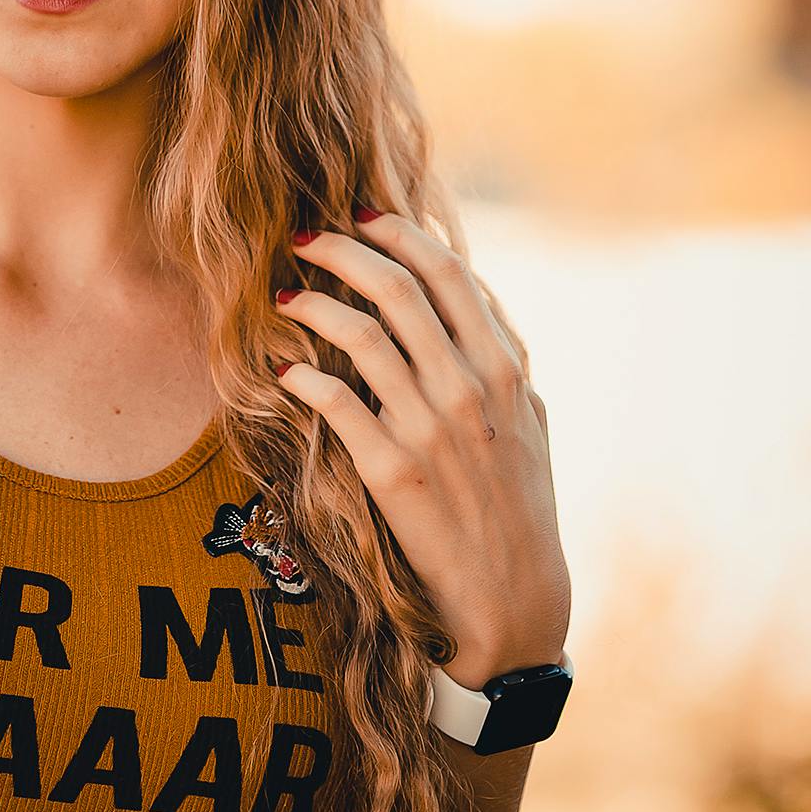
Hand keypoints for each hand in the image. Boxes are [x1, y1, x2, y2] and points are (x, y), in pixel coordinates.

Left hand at [277, 209, 569, 688]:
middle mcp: (467, 390)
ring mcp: (428, 430)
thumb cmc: (519, 502)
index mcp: (502, 369)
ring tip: (282, 295)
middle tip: (305, 239)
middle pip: (395, 288)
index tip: (361, 214)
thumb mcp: (529, 418)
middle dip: (340, 250)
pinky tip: (282, 368)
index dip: (397, 230)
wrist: (515, 597)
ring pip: (358, 335)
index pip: (447, 271)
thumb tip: (468, 286)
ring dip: (311, 303)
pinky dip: (301, 375)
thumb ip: (500, 353)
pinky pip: (334, 403)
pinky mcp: (391, 473)